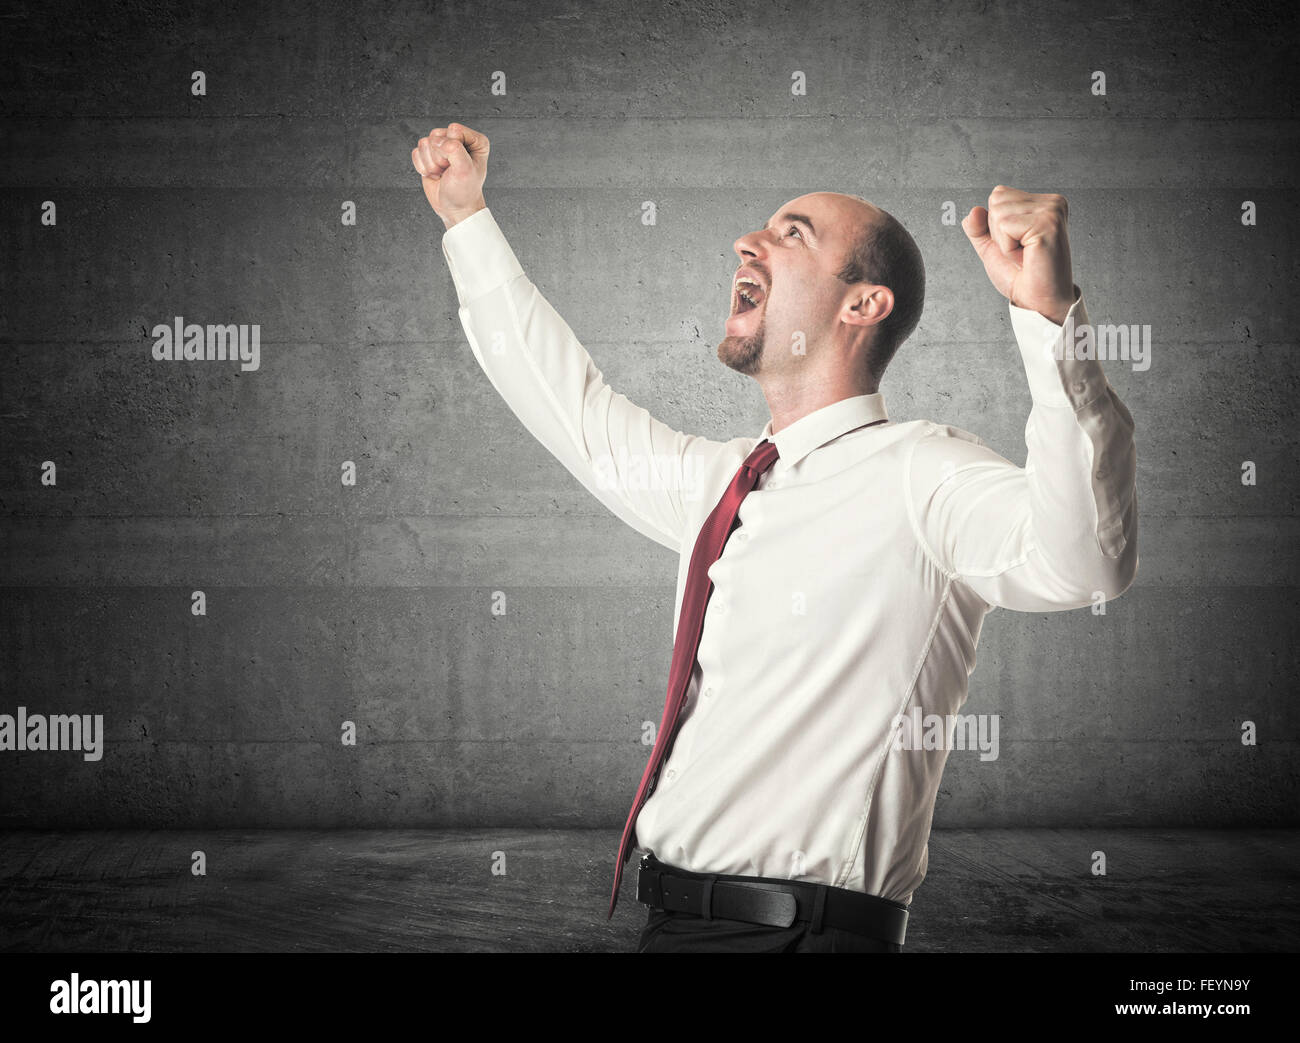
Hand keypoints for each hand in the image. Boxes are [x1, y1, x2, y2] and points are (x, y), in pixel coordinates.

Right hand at [412, 122, 489, 227]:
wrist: (454, 208)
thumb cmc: (464, 191)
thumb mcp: (464, 170)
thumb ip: (454, 150)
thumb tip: (436, 140)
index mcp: (475, 141)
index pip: (454, 130)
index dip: (452, 149)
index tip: (458, 165)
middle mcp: (459, 139)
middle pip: (437, 136)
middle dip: (440, 157)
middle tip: (449, 171)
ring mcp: (442, 146)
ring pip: (425, 143)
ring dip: (431, 164)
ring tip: (443, 173)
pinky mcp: (428, 154)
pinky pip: (416, 152)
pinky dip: (422, 167)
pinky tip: (434, 174)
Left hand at [962, 186, 1074, 323]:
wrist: (1037, 300)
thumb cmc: (1021, 276)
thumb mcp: (992, 247)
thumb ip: (978, 227)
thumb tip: (973, 211)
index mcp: (1043, 203)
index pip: (998, 194)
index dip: (996, 226)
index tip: (1017, 245)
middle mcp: (1051, 203)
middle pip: (997, 199)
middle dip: (999, 232)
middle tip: (1021, 252)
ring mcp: (1052, 211)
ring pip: (999, 212)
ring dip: (1004, 242)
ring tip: (1024, 254)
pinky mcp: (1048, 223)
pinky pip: (1005, 226)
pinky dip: (1008, 247)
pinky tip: (1027, 256)